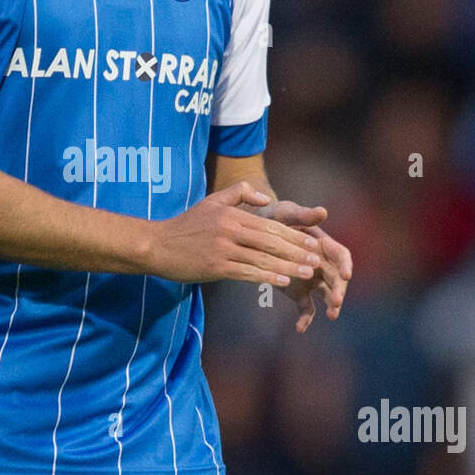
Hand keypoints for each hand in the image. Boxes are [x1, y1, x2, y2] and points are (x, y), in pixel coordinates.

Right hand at [147, 181, 321, 285]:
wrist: (158, 245)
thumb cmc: (186, 225)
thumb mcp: (212, 201)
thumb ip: (239, 193)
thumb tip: (266, 198)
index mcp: (232, 215)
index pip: (270, 226)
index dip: (294, 236)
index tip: (312, 243)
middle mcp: (230, 231)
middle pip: (271, 243)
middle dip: (297, 252)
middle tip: (317, 260)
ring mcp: (223, 250)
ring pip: (262, 259)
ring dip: (288, 267)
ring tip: (307, 273)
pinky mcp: (216, 267)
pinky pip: (247, 273)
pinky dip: (266, 277)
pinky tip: (282, 282)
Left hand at [245, 199, 352, 332]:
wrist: (256, 231)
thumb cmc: (274, 216)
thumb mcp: (286, 212)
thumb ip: (302, 215)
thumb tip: (322, 211)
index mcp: (323, 244)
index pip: (341, 255)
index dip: (345, 265)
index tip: (346, 275)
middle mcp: (322, 263)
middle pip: (337, 279)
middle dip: (339, 290)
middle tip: (336, 302)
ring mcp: (312, 278)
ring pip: (327, 294)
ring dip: (331, 305)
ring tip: (332, 315)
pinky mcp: (299, 291)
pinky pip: (307, 308)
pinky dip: (305, 318)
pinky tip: (300, 329)